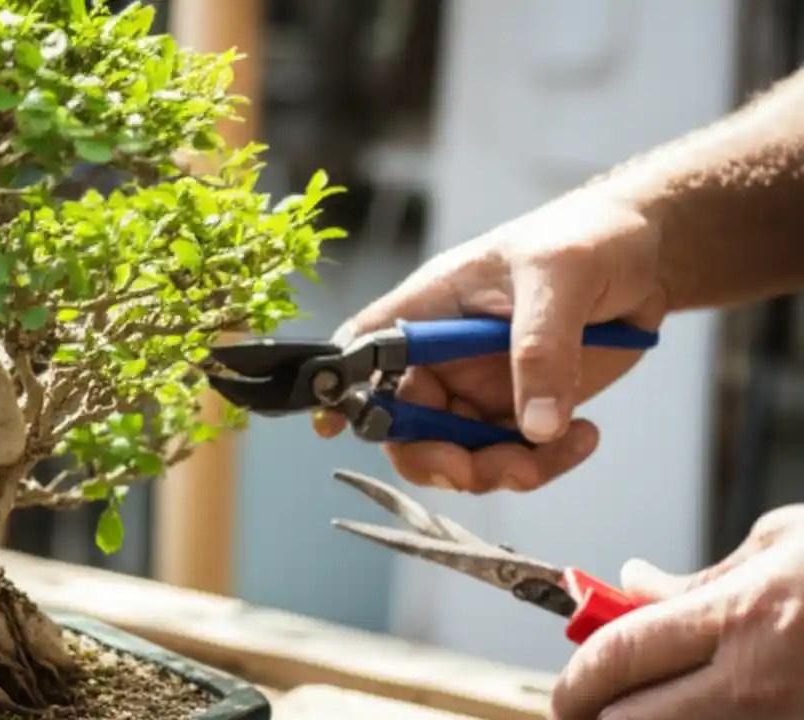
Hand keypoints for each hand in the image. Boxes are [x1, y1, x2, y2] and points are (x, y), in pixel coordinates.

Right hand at [316, 188, 668, 492]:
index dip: (341, 390)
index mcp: (431, 307)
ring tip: (555, 452)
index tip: (335, 428)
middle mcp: (443, 354)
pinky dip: (542, 466)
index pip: (364, 348)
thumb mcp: (560, 277)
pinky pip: (511, 459)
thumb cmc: (589, 239)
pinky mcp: (519, 410)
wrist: (647, 259)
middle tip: (476, 472)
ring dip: (498, 471)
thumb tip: (534, 427)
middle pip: (403, 424)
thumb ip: (542, 348)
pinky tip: (583, 438)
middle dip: (436, 458)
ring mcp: (478, 387)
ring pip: (457, 454)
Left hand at [551, 505, 803, 718]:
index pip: (619, 655)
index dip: (575, 681)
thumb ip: (698, 580)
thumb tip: (633, 584)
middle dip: (598, 714)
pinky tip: (700, 708)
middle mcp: (757, 680)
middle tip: (592, 707)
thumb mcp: (782, 548)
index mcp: (741, 615)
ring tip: (648, 701)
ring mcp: (784, 719)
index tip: (562, 694)